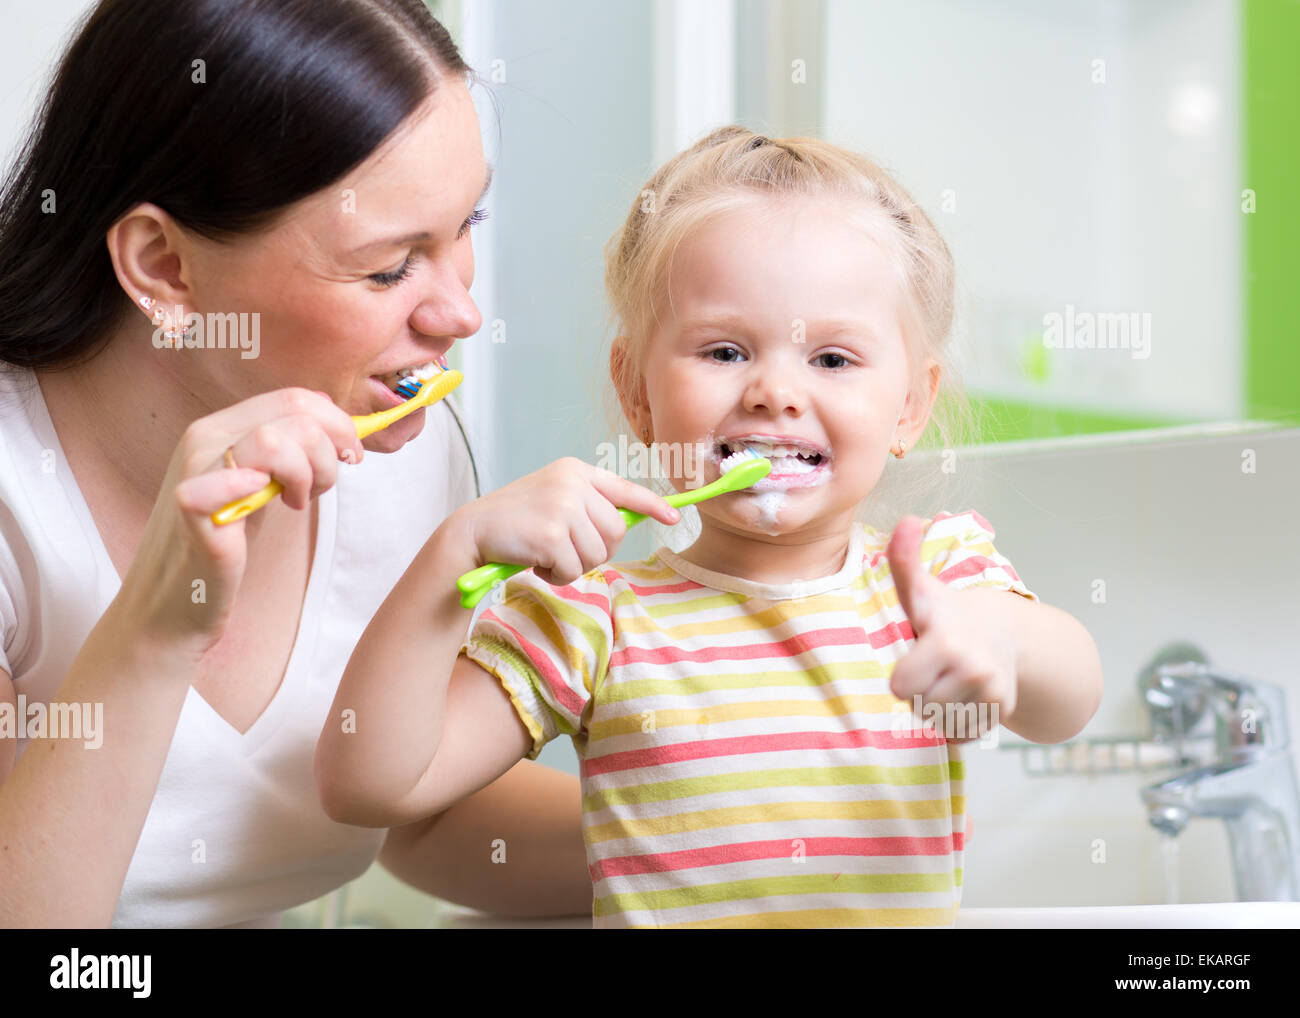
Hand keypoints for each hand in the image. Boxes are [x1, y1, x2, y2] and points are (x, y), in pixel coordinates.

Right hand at [116, 387, 364, 652]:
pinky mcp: (192, 511)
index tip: (350, 458)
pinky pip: (227, 481)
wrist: (178, 601)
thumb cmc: (227, 542)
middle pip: (295, 411)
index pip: (295, 398)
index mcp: (224, 425)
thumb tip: (332, 412)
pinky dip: (256, 489)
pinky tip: (273, 506)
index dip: (338, 424)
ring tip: (297, 502)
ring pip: (275, 439)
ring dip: (308, 473)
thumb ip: (289, 445)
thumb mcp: (263, 481)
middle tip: (321, 488)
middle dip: (329, 450)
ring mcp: (196, 471)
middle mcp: (205, 438)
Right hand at [447, 457, 680, 586]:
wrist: (472, 532)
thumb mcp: (555, 500)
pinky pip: (574, 569)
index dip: (653, 505)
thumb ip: (588, 505)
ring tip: (546, 553)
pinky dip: (557, 575)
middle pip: (616, 531)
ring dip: (573, 565)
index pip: (626, 488)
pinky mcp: (552, 533)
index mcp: (576, 470)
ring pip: (597, 554)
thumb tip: (631, 521)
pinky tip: (535, 561)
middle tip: (565, 550)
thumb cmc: (517, 522)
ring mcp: (563, 506)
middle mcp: (573, 482)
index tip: (673, 517)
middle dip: (596, 550)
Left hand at [885, 515, 1018, 742]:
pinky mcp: (1002, 711)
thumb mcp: (922, 589)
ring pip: (938, 721)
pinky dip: (957, 722)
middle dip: (918, 690)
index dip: (902, 675)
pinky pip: (960, 735)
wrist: (1005, 631)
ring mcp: (990, 693)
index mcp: (945, 641)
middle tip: (931, 666)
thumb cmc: (947, 613)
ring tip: (947, 677)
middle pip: (917, 707)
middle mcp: (972, 669)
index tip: (918, 651)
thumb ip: (905, 560)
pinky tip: (963, 694)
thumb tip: (906, 519)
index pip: (900, 687)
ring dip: (936, 705)